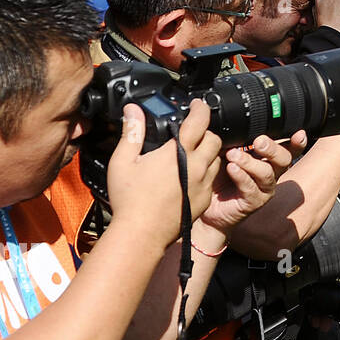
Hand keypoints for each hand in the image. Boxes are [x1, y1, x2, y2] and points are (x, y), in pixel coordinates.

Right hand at [106, 100, 221, 245]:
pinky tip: (189, 176)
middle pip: (214, 139)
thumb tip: (133, 110)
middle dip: (205, 132)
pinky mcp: (204, 199)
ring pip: (216, 159)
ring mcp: (203, 184)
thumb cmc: (130, 199)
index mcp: (177, 153)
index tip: (197, 105)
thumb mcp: (123, 161)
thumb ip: (132, 132)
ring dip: (207, 152)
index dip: (200, 109)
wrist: (142, 233)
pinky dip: (205, 173)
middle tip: (191, 134)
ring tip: (190, 155)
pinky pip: (212, 179)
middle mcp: (197, 166)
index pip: (199, 122)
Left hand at [199, 132, 305, 233]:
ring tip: (233, 155)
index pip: (288, 148)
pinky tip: (231, 168)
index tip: (299, 133)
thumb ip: (235, 140)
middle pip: (284, 159)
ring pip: (267, 173)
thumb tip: (234, 123)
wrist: (204, 204)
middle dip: (273, 149)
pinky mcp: (253, 202)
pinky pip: (251, 188)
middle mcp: (270, 173)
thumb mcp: (226, 152)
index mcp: (268, 158)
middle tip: (258, 142)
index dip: (297, 141)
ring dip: (250, 162)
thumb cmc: (217, 176)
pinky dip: (241, 176)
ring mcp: (263, 189)